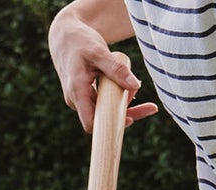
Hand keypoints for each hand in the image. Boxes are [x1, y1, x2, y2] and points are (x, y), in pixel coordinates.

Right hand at [48, 5, 158, 132]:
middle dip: (125, 114)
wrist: (64, 36)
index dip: (108, 126)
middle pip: (102, 119)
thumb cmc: (79, 41)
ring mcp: (81, 100)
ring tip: (142, 95)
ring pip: (105, 111)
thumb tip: (136, 86)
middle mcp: (77, 100)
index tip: (128, 120)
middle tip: (150, 108)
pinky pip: (104, 103)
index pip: (90, 123)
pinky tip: (132, 90)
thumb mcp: (98, 52)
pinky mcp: (87, 95)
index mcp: (77, 92)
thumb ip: (116, 69)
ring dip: (124, 105)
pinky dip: (118, 99)